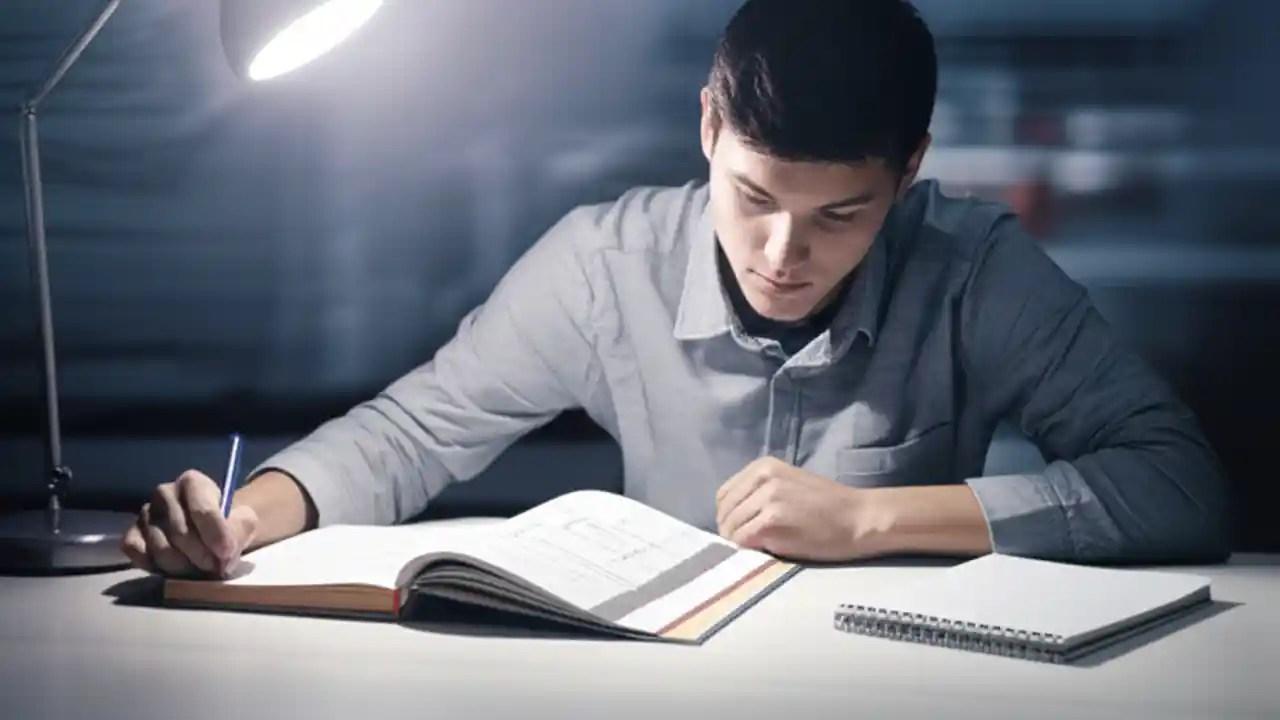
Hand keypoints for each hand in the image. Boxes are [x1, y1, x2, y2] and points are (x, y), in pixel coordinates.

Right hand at [120, 469, 258, 576]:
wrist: (208, 531)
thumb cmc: (227, 523)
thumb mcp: (243, 522)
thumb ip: (238, 532)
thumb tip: (224, 554)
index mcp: (192, 482)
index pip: (202, 509)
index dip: (216, 534)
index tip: (227, 553)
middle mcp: (164, 493)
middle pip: (181, 532)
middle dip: (201, 556)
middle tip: (215, 567)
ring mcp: (145, 514)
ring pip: (161, 548)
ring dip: (183, 566)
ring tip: (199, 569)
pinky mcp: (131, 535)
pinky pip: (139, 554)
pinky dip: (157, 567)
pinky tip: (174, 569)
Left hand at [715, 456, 875, 561]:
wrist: (859, 518)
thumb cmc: (829, 507)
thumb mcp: (788, 486)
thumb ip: (759, 494)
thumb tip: (732, 518)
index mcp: (763, 466)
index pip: (725, 494)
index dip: (728, 516)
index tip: (739, 530)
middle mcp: (762, 477)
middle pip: (725, 511)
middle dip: (730, 531)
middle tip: (747, 545)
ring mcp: (767, 497)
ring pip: (731, 526)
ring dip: (738, 542)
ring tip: (757, 549)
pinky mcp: (772, 520)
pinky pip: (744, 539)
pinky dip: (747, 549)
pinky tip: (764, 551)